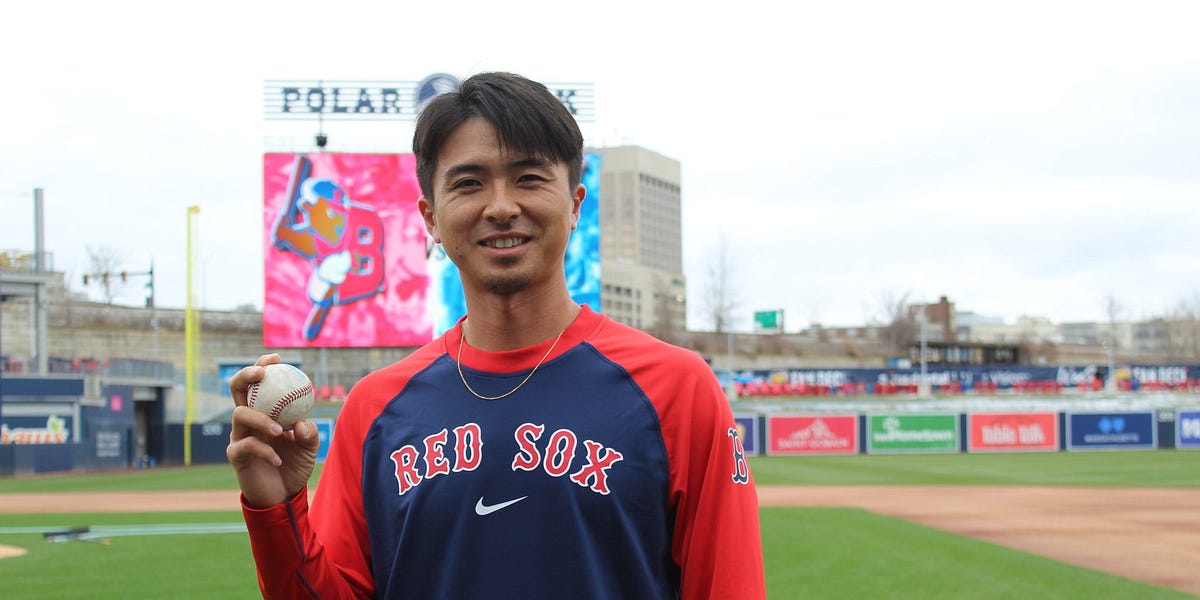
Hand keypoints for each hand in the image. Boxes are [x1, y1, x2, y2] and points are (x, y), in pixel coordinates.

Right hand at [226, 354, 320, 507]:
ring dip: (261, 418)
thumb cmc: (295, 464)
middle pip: (237, 389)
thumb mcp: (310, 446)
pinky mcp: (236, 455)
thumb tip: (301, 423)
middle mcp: (248, 420)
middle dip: (245, 375)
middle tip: (262, 373)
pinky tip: (279, 459)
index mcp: (265, 411)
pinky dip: (264, 449)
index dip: (262, 366)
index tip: (276, 358)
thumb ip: (310, 433)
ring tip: (281, 430)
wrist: (283, 494)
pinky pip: (245, 445)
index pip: (258, 383)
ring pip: (239, 414)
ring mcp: (240, 436)